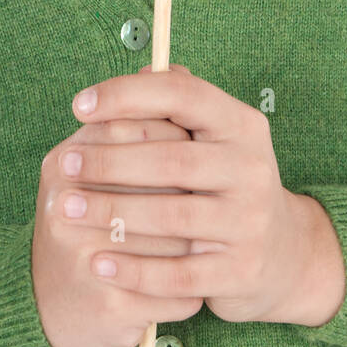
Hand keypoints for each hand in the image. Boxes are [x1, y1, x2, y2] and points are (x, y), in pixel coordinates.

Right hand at [32, 109, 203, 346]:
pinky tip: (191, 278)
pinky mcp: (110, 308)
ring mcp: (85, 260)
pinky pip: (173, 290)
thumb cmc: (86, 220)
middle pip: (156, 181)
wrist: (53, 305)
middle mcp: (65, 209)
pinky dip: (189, 287)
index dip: (171, 132)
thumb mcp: (94, 162)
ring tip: (202, 233)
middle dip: (187, 186)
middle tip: (203, 189)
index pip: (129, 128)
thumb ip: (133, 118)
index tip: (189, 140)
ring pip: (173, 238)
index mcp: (62, 165)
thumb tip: (174, 70)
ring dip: (194, 237)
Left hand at [58, 63, 346, 326]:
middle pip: (172, 160)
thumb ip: (178, 102)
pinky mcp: (241, 271)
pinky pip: (179, 274)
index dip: (128, 96)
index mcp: (242, 125)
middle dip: (109, 161)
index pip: (184, 96)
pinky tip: (98, 262)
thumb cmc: (226, 180)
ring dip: (112, 212)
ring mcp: (249, 222)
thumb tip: (140, 71)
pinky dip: (134, 270)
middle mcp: (252, 169)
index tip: (79, 105)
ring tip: (66, 209)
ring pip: (171, 217)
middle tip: (63, 164)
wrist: (283, 252)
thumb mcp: (213, 136)